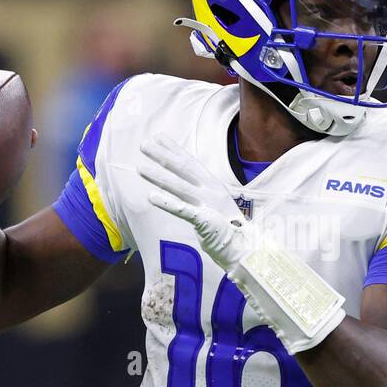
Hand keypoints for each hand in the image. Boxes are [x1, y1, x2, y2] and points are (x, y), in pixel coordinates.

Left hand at [137, 133, 344, 353]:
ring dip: (158, 176)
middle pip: (182, 169)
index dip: (174, 149)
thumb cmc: (230, 230)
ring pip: (178, 186)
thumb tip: (187, 190)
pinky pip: (182, 210)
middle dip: (162, 156)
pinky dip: (166, 203)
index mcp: (213, 185)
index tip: (159, 137)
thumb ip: (201, 197)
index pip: (190, 163)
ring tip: (140, 167)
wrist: (247, 248)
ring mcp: (207, 204)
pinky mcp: (203, 220)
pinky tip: (151, 197)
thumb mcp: (215, 207)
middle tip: (144, 144)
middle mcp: (209, 191)